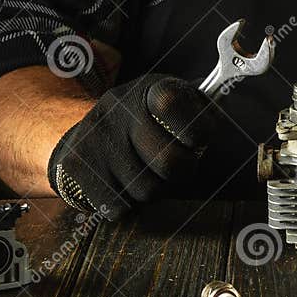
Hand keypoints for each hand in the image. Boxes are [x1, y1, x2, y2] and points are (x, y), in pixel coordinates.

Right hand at [48, 74, 212, 218]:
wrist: (89, 136)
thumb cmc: (150, 126)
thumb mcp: (177, 109)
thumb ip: (201, 116)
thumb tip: (220, 124)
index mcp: (150, 90)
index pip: (173, 104)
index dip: (196, 130)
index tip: (197, 142)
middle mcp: (118, 106)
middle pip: (170, 162)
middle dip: (182, 172)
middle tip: (178, 167)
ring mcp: (95, 135)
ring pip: (147, 190)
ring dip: (154, 191)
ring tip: (146, 173)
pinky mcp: (76, 164)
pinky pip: (119, 206)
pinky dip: (126, 205)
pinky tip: (122, 185)